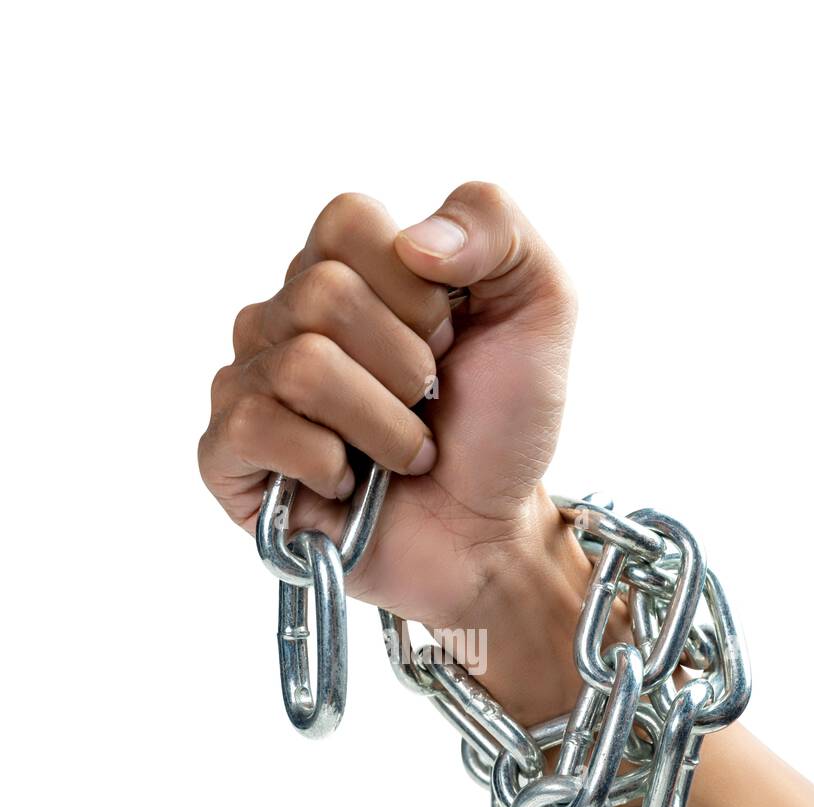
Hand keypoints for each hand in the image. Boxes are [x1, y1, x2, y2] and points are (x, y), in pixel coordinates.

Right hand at [199, 183, 589, 719]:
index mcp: (345, 266)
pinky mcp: (228, 453)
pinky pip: (255, 426)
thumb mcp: (539, 304)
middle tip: (427, 406)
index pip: (347, 220)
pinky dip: (325, 464)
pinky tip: (347, 482)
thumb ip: (493, 222)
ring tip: (403, 453)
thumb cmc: (500, 426)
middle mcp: (285, 316)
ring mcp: (249, 382)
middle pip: (323, 296)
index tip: (448, 341)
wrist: (489, 534)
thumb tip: (415, 239)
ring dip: (385, 427)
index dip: (415, 291)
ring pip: (302, 366)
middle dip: (408, 368)